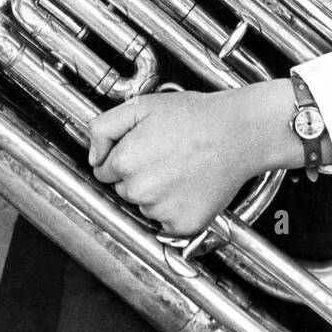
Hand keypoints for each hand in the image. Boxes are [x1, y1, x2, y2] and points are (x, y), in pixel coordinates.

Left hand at [88, 81, 302, 236]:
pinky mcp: (183, 225)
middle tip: (166, 155)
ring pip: (145, 206)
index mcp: (125, 161)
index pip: (104, 170)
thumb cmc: (194, 117)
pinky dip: (176, 209)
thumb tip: (92, 156)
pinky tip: (190, 185)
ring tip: (181, 168)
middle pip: (123, 190)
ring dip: (157, 193)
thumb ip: (104, 128)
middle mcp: (139, 190)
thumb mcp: (141, 106)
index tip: (142, 148)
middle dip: (138, 175)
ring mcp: (162, 210)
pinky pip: (167, 222)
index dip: (122, 157)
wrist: (238, 133)